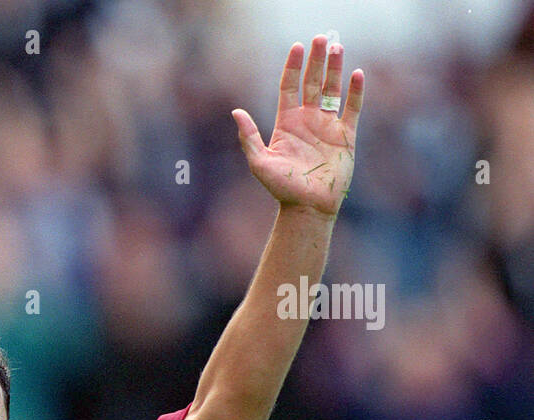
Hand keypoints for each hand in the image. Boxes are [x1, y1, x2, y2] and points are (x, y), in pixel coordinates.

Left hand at [232, 35, 364, 217]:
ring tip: (337, 48)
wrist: (308, 207)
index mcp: (286, 123)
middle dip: (316, 61)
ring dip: (335, 70)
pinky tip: (356, 74)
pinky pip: (352, 109)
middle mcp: (307, 120)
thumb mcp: (260, 163)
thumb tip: (235, 112)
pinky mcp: (345, 136)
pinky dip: (355, 92)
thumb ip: (249, 137)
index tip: (297, 46)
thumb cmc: (281, 188)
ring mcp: (327, 126)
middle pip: (312, 83)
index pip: (290, 87)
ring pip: (332, 91)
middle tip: (322, 38)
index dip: (293, 67)